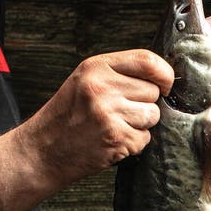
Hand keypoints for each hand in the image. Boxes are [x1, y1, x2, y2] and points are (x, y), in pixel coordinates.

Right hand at [19, 49, 173, 187]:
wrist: (44, 150)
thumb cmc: (67, 116)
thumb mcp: (85, 81)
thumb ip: (119, 74)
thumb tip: (161, 77)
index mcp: (96, 67)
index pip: (147, 60)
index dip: (164, 74)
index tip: (165, 84)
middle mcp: (103, 88)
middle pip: (153, 92)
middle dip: (145, 104)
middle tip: (122, 112)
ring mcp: (110, 114)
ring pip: (152, 116)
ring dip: (141, 125)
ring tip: (116, 126)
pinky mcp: (116, 139)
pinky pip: (144, 139)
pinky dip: (133, 143)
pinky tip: (112, 141)